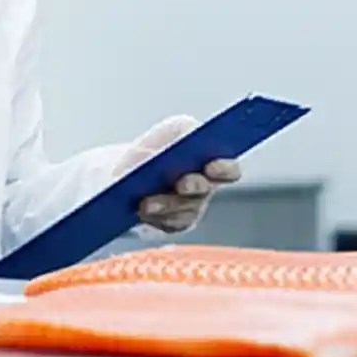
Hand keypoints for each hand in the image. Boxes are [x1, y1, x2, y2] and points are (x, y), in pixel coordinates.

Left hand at [113, 115, 241, 233]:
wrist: (128, 172)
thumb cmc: (155, 148)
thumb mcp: (168, 133)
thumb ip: (180, 136)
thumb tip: (174, 147)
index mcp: (210, 161)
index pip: (228, 169)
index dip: (224, 169)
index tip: (211, 167)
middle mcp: (204, 187)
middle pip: (204, 190)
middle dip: (194, 186)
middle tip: (182, 185)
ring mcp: (190, 207)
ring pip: (184, 210)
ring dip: (167, 205)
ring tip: (146, 203)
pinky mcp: (173, 223)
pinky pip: (169, 224)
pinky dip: (155, 216)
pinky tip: (142, 211)